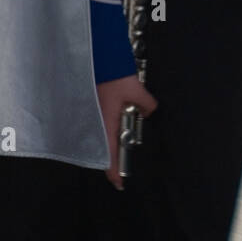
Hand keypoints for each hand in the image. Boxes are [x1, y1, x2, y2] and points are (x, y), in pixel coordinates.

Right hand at [97, 74, 157, 190]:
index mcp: (106, 122)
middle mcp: (96, 121)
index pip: (108, 155)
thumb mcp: (136, 91)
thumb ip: (146, 104)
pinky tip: (116, 124)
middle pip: (104, 148)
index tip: (120, 184)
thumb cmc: (114, 75)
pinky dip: (109, 128)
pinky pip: (101, 123)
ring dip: (111, 141)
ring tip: (121, 147)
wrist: (98, 55)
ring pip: (102, 135)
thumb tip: (150, 112)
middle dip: (113, 159)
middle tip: (123, 169)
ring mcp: (92, 114)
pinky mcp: (91, 105)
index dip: (114, 172)